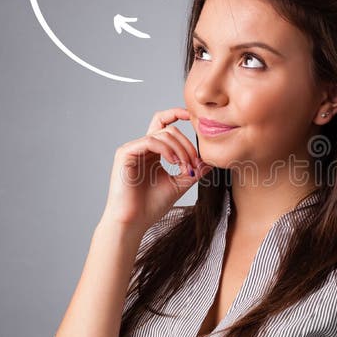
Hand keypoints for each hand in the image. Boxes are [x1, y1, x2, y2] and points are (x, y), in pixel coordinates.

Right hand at [99, 107, 211, 228]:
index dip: (178, 114)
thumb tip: (210, 161)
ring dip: (180, 149)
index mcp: (152, 152)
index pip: (164, 124)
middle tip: (195, 164)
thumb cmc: (150, 207)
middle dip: (187, 145)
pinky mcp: (125, 153)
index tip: (193, 118)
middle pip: (169, 130)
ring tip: (186, 167)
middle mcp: (141, 148)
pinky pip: (151, 141)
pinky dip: (167, 150)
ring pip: (162, 134)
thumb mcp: (178, 185)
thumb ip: (192, 171)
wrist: (133, 222)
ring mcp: (132, 149)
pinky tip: (174, 163)